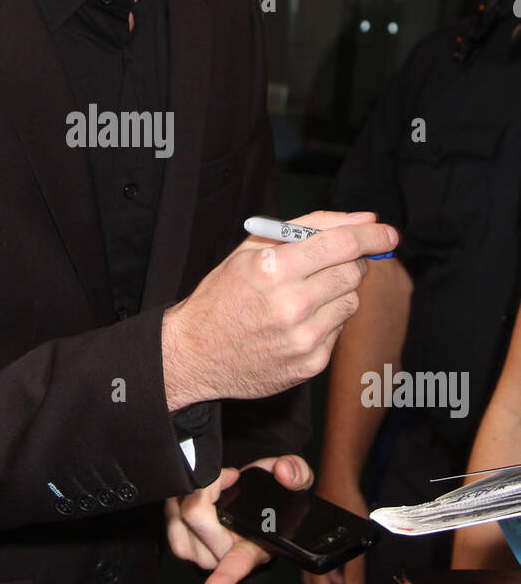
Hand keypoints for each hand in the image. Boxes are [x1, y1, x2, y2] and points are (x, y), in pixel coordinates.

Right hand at [162, 210, 397, 408]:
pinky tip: (298, 322)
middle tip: (337, 261)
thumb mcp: (253, 248)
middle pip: (353, 273)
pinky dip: (327, 321)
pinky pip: (340, 331)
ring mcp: (302, 338)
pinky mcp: (310, 364)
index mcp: (273, 269)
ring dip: (338, 292)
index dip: (373, 235)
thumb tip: (365, 218)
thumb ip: (310, 226)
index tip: (388, 232)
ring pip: (351, 301)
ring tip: (306, 295)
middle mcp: (291, 305)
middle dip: (353, 262)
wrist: (195, 353)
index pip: (343, 245)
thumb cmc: (225, 294)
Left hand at [165, 454, 313, 583]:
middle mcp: (226, 554)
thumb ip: (297, 472)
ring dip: (188, 495)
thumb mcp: (297, 476)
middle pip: (198, 519)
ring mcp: (203, 552)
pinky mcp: (185, 544)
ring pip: (179, 521)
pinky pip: (170, 521)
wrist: (257, 492)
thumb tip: (284, 472)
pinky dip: (176, 501)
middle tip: (225, 476)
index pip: (237, 565)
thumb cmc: (275, 490)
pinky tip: (192, 492)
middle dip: (206, 488)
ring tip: (210, 483)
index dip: (223, 581)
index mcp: (256, 547)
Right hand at [302, 484, 367, 583]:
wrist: (339, 478)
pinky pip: (322, 567)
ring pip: (319, 580)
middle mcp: (307, 553)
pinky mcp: (315, 541)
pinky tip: (348, 577)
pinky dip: (334, 578)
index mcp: (313, 555)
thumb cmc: (346, 502)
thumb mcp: (356, 539)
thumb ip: (355, 570)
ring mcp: (310, 547)